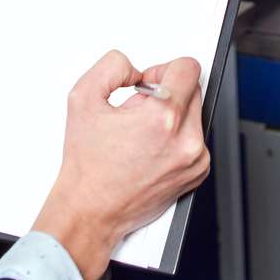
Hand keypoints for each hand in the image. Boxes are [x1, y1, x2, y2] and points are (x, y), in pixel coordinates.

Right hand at [33, 52, 208, 279]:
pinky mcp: (197, 174)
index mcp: (164, 118)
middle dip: (165, 95)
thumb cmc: (87, 167)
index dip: (162, 70)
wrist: (91, 212)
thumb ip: (112, 67)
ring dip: (171, 118)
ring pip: (193, 115)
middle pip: (192, 90)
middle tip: (137, 115)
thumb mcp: (83, 99)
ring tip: (141, 137)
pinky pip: (194, 140)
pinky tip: (150, 152)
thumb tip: (135, 69)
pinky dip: (176, 139)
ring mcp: (195, 159)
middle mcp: (186, 139)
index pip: (187, 68)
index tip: (148, 84)